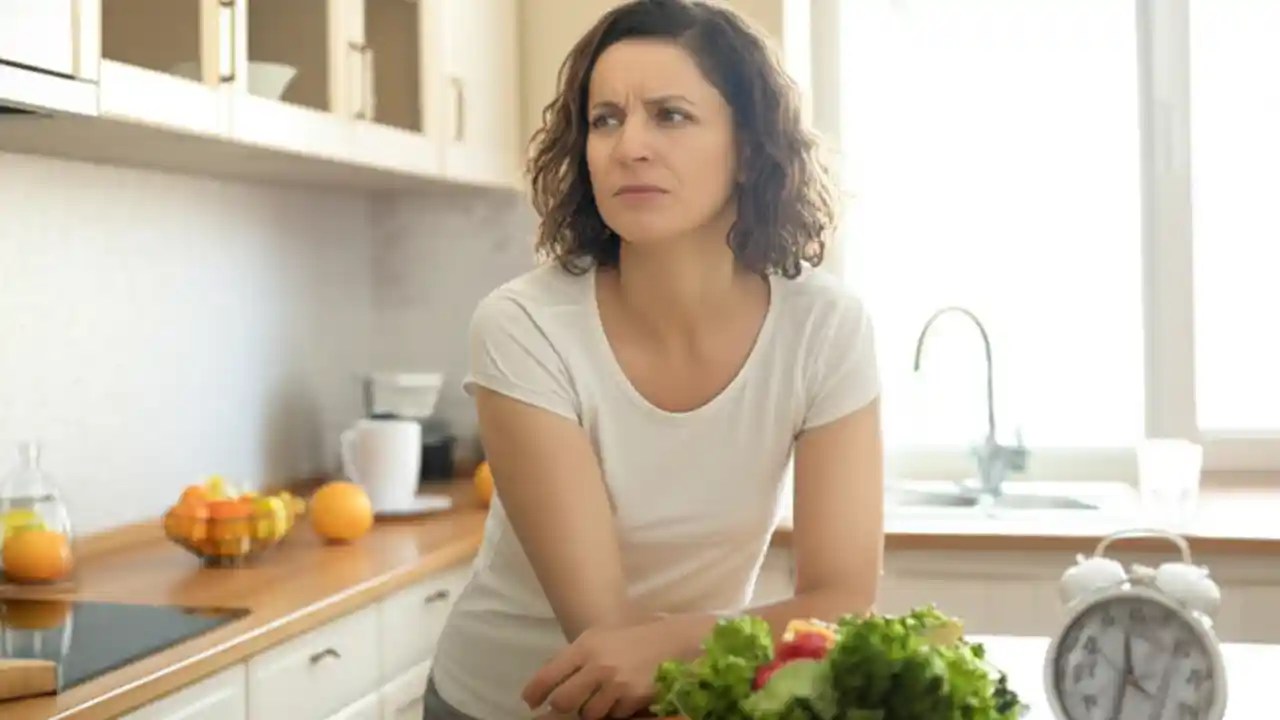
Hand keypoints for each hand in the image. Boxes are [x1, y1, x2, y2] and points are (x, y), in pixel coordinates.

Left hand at [523, 614, 711, 718]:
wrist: (673, 641)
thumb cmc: (631, 638)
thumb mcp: (599, 637)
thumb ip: (574, 656)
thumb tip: (547, 678)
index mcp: (585, 646)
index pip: (548, 675)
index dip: (534, 693)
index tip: (531, 702)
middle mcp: (597, 665)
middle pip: (563, 701)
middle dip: (562, 706)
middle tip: (567, 704)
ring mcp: (616, 684)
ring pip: (589, 714)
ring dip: (592, 710)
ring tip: (601, 697)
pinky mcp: (633, 699)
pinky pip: (614, 716)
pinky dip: (615, 711)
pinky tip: (622, 697)